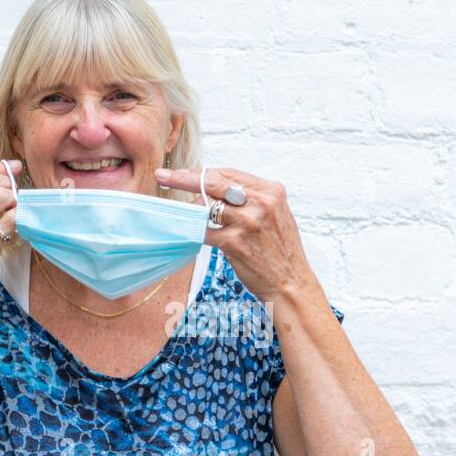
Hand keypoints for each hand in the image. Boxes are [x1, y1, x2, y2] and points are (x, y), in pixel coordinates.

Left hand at [155, 165, 318, 305]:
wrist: (291, 283)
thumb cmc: (281, 251)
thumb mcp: (276, 215)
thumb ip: (252, 198)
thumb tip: (219, 187)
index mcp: (271, 191)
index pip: (229, 173)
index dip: (203, 171)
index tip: (185, 172)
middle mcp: (260, 202)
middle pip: (213, 182)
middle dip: (183, 177)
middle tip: (164, 177)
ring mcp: (246, 222)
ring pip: (206, 205)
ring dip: (190, 209)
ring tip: (183, 212)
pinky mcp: (233, 242)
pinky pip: (204, 231)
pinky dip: (194, 231)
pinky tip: (189, 232)